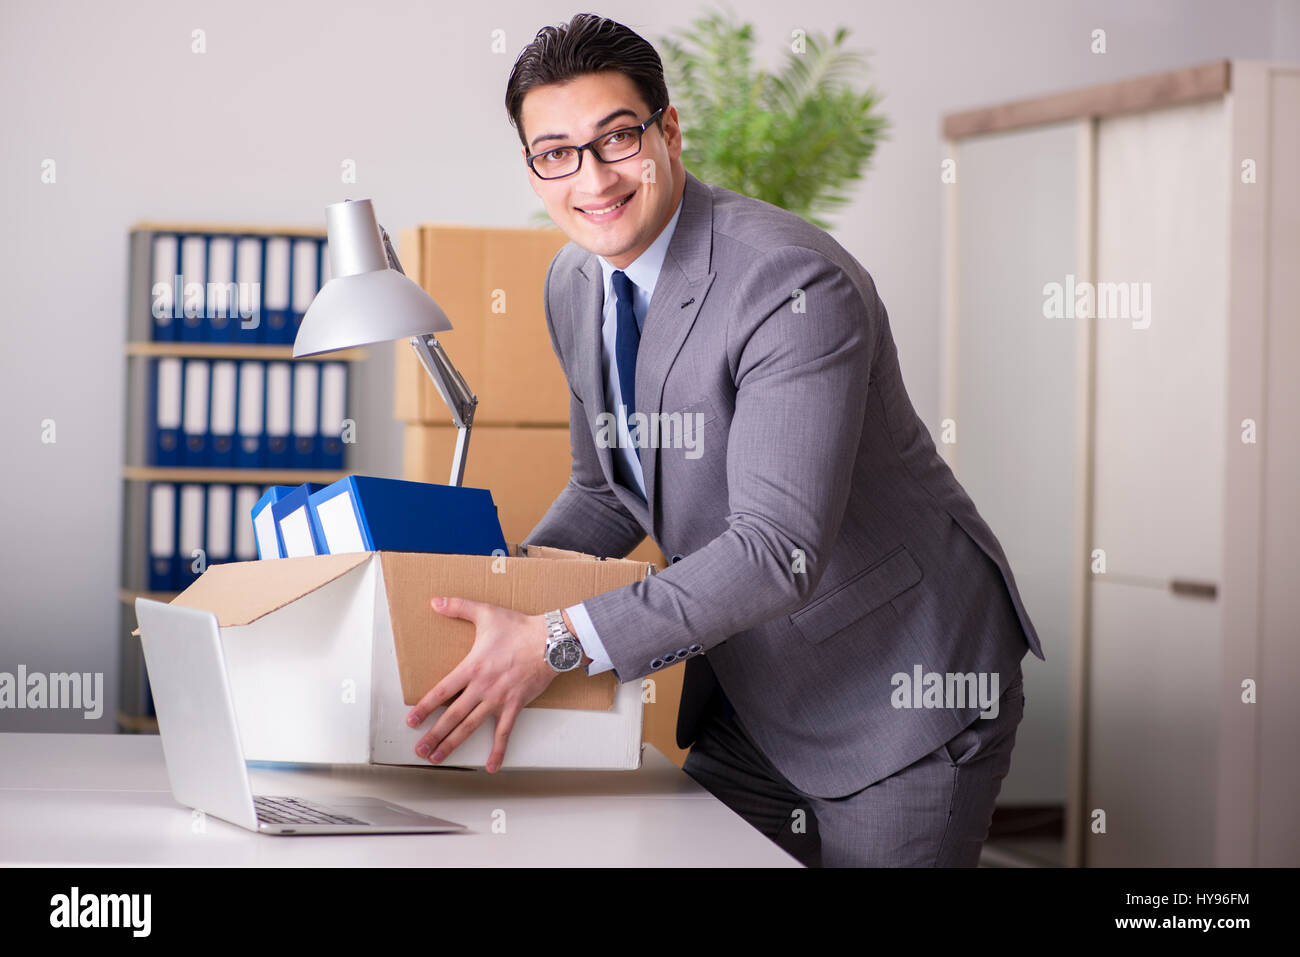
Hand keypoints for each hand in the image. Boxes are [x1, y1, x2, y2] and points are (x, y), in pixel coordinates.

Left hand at [405, 597, 559, 771]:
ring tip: (438, 758)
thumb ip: (458, 607)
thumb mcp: (486, 613)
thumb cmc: (519, 628)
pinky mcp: (515, 705)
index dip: (425, 707)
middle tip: (419, 750)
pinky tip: (490, 766)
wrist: (550, 641)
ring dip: (454, 744)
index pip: (442, 691)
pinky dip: (498, 750)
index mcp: (472, 667)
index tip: (411, 720)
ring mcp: (498, 699)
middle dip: (434, 734)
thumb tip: (435, 601)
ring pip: (471, 726)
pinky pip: (505, 732)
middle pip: (453, 716)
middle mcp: (482, 687)